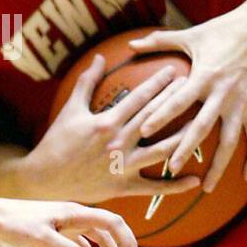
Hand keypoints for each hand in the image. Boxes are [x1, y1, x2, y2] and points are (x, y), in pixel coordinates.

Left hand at [0, 199, 139, 246]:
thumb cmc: (16, 224)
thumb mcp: (40, 239)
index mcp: (75, 213)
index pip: (112, 222)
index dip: (126, 240)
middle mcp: (75, 216)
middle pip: (108, 230)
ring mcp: (67, 224)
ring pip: (97, 239)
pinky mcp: (58, 232)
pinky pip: (82, 245)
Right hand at [26, 55, 204, 203]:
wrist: (43, 179)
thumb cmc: (56, 142)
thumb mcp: (71, 109)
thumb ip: (87, 82)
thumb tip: (101, 58)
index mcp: (106, 122)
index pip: (139, 98)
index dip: (158, 83)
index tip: (175, 70)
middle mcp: (118, 143)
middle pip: (154, 119)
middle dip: (176, 101)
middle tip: (196, 87)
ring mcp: (123, 166)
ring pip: (161, 150)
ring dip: (184, 137)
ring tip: (203, 125)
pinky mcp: (123, 186)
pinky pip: (153, 187)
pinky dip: (175, 185)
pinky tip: (194, 179)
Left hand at [129, 6, 246, 191]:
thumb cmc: (222, 30)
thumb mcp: (190, 35)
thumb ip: (159, 41)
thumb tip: (130, 43)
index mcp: (204, 75)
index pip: (179, 100)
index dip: (161, 116)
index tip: (142, 132)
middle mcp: (223, 92)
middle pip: (202, 126)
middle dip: (185, 149)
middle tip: (170, 168)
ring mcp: (242, 102)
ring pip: (230, 140)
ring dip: (219, 165)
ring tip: (207, 187)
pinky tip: (246, 176)